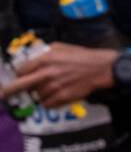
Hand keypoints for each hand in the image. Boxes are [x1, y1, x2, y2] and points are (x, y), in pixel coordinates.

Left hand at [1, 44, 116, 108]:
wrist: (99, 68)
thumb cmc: (81, 56)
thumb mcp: (60, 47)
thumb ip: (44, 53)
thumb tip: (31, 59)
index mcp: (44, 59)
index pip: (21, 70)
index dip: (19, 74)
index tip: (20, 77)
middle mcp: (46, 74)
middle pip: (20, 86)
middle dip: (9, 91)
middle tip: (2, 95)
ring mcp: (53, 87)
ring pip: (36, 95)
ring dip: (40, 93)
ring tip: (51, 87)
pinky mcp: (61, 98)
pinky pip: (46, 104)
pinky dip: (48, 101)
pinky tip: (56, 94)